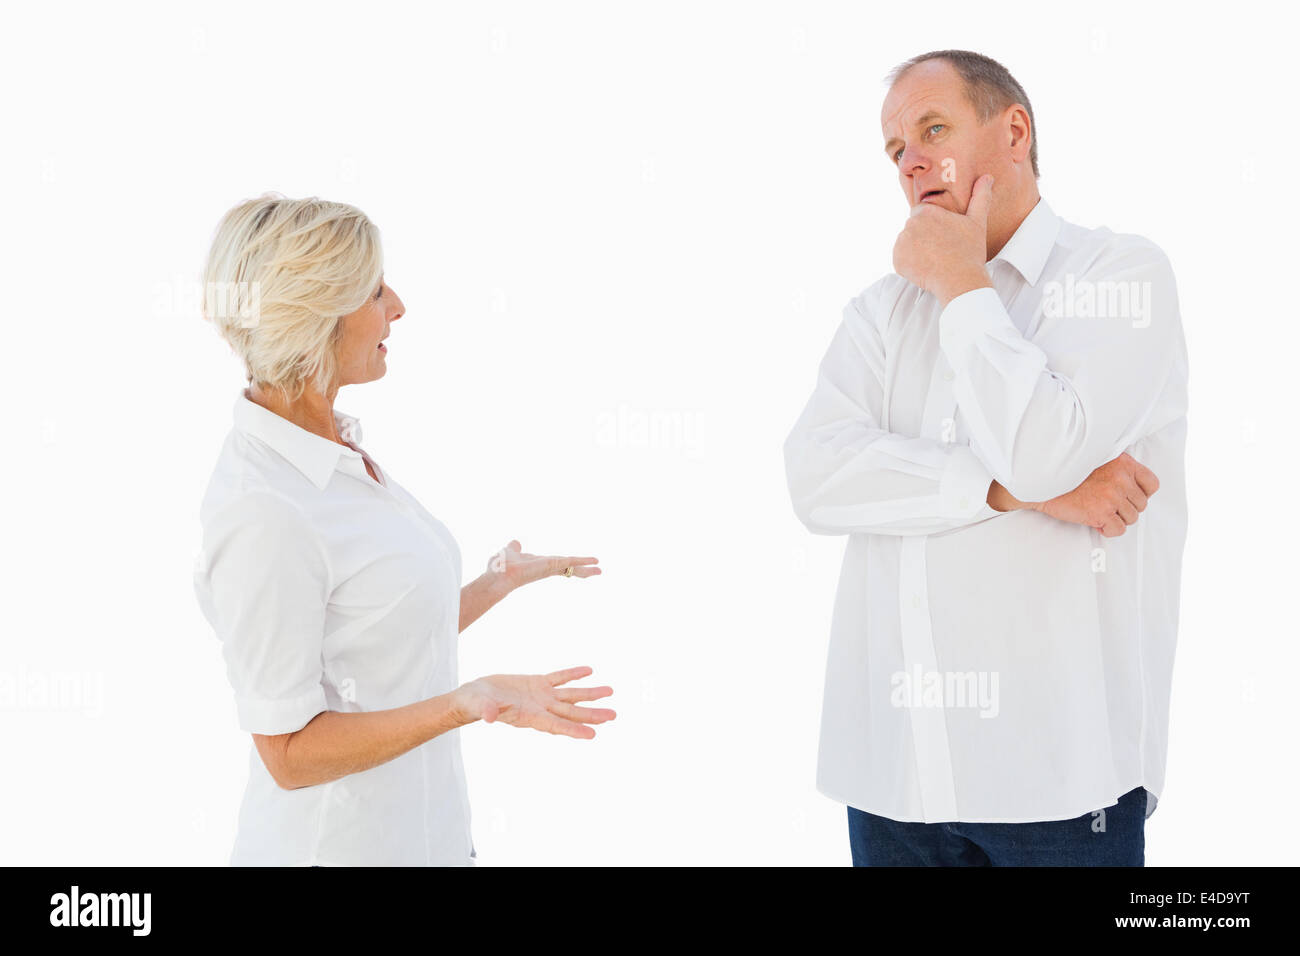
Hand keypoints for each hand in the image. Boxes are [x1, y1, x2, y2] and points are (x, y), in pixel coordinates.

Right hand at [455, 666, 615, 738]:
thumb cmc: (474, 705)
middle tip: (614, 715)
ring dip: (590, 694)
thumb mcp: (479, 707)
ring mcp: (540, 696)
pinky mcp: (537, 683)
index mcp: (529, 717)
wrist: (473, 697)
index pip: (556, 725)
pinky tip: (588, 670)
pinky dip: (573, 674)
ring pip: (570, 695)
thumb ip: (486, 712)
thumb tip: (489, 717)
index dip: (574, 729)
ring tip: (610, 691)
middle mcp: (540, 709)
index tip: (593, 734)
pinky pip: (559, 678)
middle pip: (571, 712)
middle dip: (592, 714)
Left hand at [487, 540, 599, 592]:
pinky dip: (583, 560)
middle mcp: (547, 568)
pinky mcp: (552, 565)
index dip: (569, 565)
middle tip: (598, 571)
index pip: (558, 565)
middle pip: (569, 569)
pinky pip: (571, 561)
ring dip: (587, 569)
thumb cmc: (500, 568)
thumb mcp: (510, 552)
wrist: (498, 576)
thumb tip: (515, 543)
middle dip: (583, 571)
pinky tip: (595, 561)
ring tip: (600, 570)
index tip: (580, 566)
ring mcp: (550, 568)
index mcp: (539, 565)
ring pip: (573, 568)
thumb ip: (514, 548)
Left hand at [893, 173, 995, 304]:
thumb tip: (986, 177)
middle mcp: (909, 224)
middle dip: (923, 237)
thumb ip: (980, 197)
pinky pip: (900, 259)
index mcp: (926, 211)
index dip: (932, 225)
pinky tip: (925, 268)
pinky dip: (909, 264)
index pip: (921, 213)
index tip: (943, 236)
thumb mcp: (977, 221)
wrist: (960, 280)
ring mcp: (901, 243)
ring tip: (934, 259)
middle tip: (940, 249)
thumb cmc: (969, 251)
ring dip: (915, 250)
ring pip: (906, 244)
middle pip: (913, 229)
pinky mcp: (896, 260)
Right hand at [1031, 452, 1159, 536]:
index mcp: (1123, 463)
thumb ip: (1117, 470)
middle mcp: (1121, 479)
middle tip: (1107, 506)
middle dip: (1125, 508)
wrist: (1043, 481)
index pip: (1152, 484)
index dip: (1142, 494)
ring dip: (1116, 519)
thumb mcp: (1097, 459)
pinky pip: (1118, 530)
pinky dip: (1108, 529)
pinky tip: (1096, 521)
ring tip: (1099, 512)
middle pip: (1141, 504)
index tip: (1130, 497)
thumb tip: (1131, 488)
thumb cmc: (1067, 472)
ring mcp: (1112, 496)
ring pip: (1131, 518)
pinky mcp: (1101, 512)